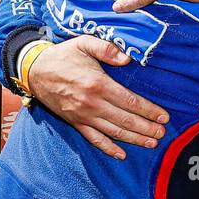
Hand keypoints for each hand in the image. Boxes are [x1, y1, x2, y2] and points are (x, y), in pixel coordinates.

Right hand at [27, 35, 169, 159]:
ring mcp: (83, 115)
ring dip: (134, 139)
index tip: (163, 116)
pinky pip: (93, 139)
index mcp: (98, 84)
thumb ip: (106, 49)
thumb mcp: (84, 43)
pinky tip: (121, 155)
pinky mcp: (75, 122)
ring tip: (152, 143)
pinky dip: (108, 148)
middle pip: (125, 120)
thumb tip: (127, 58)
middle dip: (146, 128)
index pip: (130, 101)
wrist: (34, 71)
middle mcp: (92, 103)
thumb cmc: (63, 56)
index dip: (148, 110)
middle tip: (162, 133)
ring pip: (113, 131)